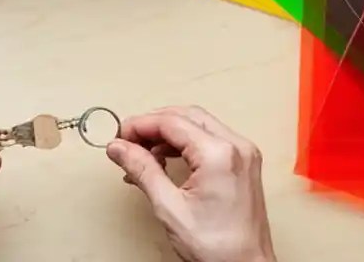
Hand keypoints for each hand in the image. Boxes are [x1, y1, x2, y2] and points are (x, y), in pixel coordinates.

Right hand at [106, 107, 275, 261]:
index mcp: (219, 154)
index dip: (140, 125)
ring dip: (168, 133)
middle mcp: (236, 147)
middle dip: (153, 125)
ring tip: (142, 153)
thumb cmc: (218, 248)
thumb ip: (142, 170)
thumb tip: (119, 148)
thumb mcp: (169, 207)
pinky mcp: (243, 164)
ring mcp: (243, 155)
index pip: (171, 122)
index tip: (120, 136)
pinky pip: (209, 140)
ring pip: (198, 125)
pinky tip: (164, 160)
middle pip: (186, 116)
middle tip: (128, 140)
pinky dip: (184, 144)